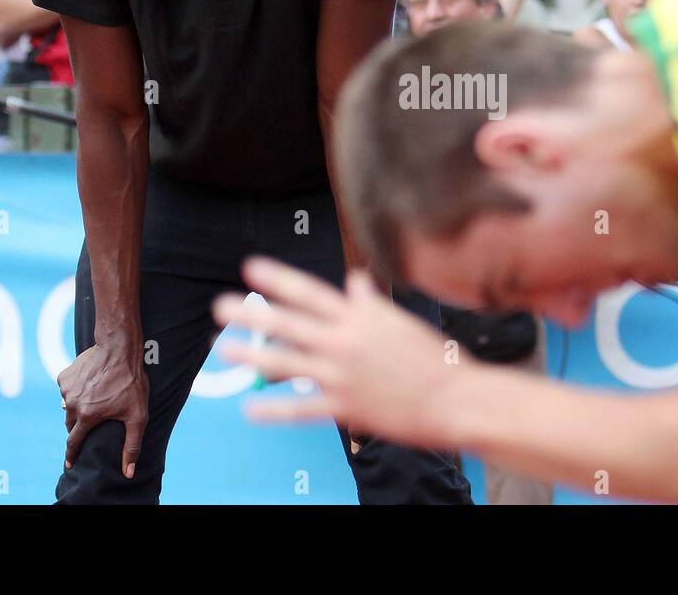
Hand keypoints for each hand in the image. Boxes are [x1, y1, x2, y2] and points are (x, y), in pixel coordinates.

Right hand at [56, 342, 148, 477]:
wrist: (118, 348)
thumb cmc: (131, 382)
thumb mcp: (137, 415)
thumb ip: (131, 445)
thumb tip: (128, 472)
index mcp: (86, 417)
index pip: (74, 442)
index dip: (72, 454)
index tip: (70, 463)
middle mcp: (72, 404)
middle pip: (71, 423)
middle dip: (80, 426)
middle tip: (93, 420)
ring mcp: (66, 389)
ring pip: (69, 406)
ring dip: (79, 406)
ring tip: (96, 398)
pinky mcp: (64, 376)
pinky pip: (68, 389)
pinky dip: (76, 390)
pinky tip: (91, 383)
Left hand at [214, 257, 473, 449]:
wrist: (456, 398)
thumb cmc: (435, 358)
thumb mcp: (402, 321)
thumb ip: (371, 304)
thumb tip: (356, 281)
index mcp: (361, 317)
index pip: (311, 292)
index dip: (278, 279)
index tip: (250, 268)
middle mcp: (346, 341)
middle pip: (290, 323)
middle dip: (252, 313)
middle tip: (221, 306)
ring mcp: (343, 375)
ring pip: (287, 362)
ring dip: (252, 354)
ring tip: (224, 347)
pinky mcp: (346, 407)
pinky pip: (302, 407)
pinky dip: (274, 408)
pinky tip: (250, 407)